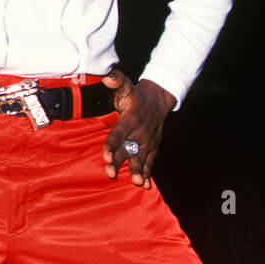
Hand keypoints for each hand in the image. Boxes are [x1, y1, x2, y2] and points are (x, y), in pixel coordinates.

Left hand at [100, 70, 175, 188]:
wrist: (159, 99)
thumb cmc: (135, 94)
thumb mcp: (126, 85)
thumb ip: (116, 80)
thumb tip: (107, 77)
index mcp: (131, 119)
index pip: (119, 133)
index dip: (112, 144)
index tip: (105, 155)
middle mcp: (140, 132)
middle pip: (128, 149)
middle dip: (121, 161)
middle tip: (112, 173)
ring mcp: (148, 141)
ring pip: (141, 157)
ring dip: (138, 171)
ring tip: (135, 183)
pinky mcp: (153, 146)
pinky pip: (150, 161)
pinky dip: (148, 173)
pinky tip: (145, 186)